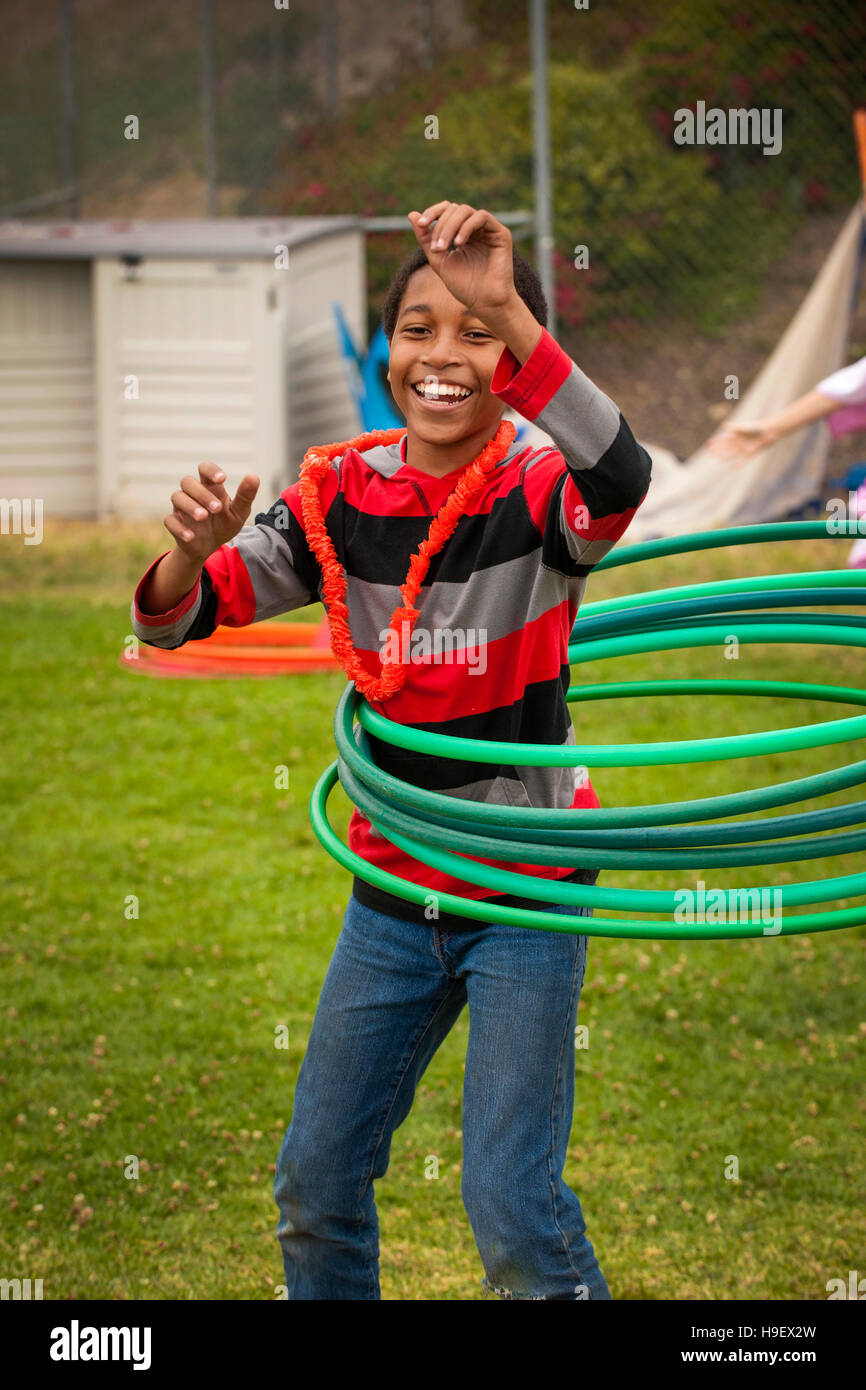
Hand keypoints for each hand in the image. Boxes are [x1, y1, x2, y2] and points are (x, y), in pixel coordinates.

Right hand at [165, 462, 259, 562]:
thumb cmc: (225, 524)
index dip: (211, 470)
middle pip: (188, 482)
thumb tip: (254, 476)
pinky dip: (179, 528)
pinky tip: (191, 536)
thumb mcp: (238, 513)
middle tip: (217, 508)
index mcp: (209, 487)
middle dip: (202, 494)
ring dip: (190, 506)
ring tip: (203, 517)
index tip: (222, 479)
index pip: (204, 468)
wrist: (209, 546)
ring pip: (177, 497)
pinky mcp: (174, 523)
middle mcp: (193, 494)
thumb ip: (245, 496)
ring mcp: (181, 507)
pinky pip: (170, 520)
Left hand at [408, 201, 516, 320]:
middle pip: (454, 209)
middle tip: (436, 248)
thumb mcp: (438, 260)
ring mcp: (489, 229)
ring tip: (443, 248)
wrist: (485, 302)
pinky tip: (459, 244)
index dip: (433, 212)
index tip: (421, 224)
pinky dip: (466, 227)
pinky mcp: (501, 233)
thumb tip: (412, 214)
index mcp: (462, 233)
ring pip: (466, 211)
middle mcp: (476, 228)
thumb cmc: (464, 286)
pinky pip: (481, 217)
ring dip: (450, 226)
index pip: (447, 210)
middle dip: (440, 226)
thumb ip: (426, 239)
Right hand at [706, 422, 777, 468]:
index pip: (723, 439)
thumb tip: (724, 424)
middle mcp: (739, 443)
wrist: (768, 431)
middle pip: (726, 447)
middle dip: (718, 449)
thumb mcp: (744, 426)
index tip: (709, 443)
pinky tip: (733, 468)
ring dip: (724, 456)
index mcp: (736, 436)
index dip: (716, 441)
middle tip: (710, 450)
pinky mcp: (751, 453)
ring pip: (732, 454)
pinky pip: (744, 461)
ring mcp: (744, 449)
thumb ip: (734, 427)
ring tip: (719, 459)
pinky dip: (739, 464)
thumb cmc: (756, 427)